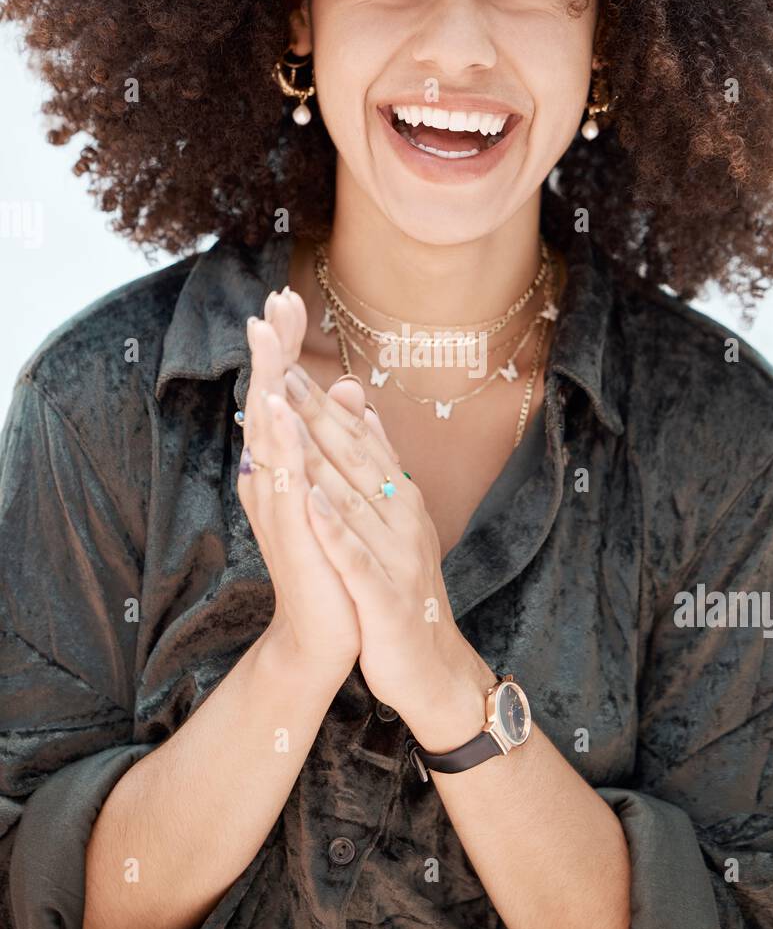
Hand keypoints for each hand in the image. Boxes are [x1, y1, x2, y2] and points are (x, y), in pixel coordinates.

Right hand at [236, 285, 364, 682]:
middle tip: (272, 301)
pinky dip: (280, 446)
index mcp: (286, 466)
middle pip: (268, 402)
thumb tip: (352, 391)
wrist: (330, 629)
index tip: (287, 299)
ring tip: (264, 336)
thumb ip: (339, 440)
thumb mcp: (339, 491)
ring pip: (268, 434)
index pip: (282, 394)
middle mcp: (273, 480)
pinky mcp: (291, 534)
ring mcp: (279, 505)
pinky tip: (277, 413)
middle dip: (271, 351)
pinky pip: (282, 483)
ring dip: (266, 383)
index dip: (284, 348)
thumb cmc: (334, 560)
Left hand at [279, 358, 485, 722]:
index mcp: (399, 497)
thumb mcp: (392, 518)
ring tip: (287, 420)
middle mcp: (402, 516)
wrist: (430, 666)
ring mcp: (396, 554)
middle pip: (353, 457)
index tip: (286, 358)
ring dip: (319, 456)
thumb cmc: (401, 587)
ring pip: (353, 498)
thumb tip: (360, 402)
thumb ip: (377, 461)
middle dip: (315, 411)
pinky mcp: (385, 596)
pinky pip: (358, 557)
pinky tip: (311, 502)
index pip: (356, 439)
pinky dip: (336, 529)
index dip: (320, 399)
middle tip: (281, 366)